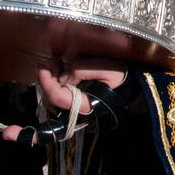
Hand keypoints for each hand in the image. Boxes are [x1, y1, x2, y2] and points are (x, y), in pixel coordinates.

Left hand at [1, 57, 127, 143]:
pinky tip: (58, 70)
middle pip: (50, 100)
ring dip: (49, 80)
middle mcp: (77, 113)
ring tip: (55, 63)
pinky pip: (58, 97)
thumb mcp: (106, 69)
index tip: (43, 66)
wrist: (131, 87)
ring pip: (51, 99)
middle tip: (50, 61)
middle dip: (46, 79)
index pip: (57, 97)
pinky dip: (54, 83)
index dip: (46, 82)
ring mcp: (75, 110)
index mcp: (85, 106)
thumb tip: (63, 75)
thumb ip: (83, 70)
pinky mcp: (74, 105)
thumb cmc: (120, 78)